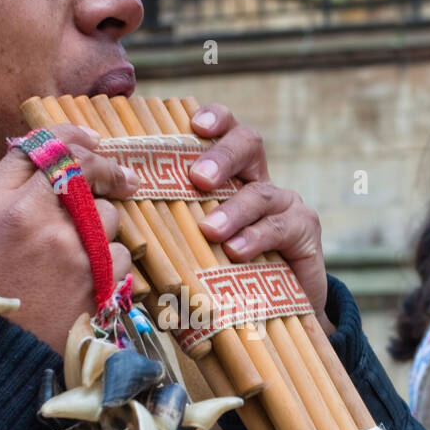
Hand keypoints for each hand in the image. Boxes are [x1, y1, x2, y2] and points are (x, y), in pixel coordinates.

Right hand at [0, 123, 134, 353]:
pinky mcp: (96, 275)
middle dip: (103, 169)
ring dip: (102, 228)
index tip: (91, 141)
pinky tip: (88, 283)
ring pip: (106, 213)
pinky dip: (110, 265)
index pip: (40, 147)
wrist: (3, 359)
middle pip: (80, 167)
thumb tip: (53, 164)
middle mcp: (29, 216)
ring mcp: (67, 245)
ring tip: (78, 258)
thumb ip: (10, 196)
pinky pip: (119, 252)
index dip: (71, 138)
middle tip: (119, 178)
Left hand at [186, 102, 332, 332]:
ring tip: (210, 230)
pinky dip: (256, 237)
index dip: (214, 118)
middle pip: (248, 144)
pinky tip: (237, 252)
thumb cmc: (221, 274)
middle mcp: (257, 179)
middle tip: (199, 178)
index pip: (224, 131)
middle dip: (222, 156)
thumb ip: (167, 233)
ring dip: (233, 210)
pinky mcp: (305, 229)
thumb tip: (124, 227)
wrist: (272, 311)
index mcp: (228, 175)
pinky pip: (280, 226)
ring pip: (259, 192)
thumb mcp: (192, 248)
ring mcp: (284, 203)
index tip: (194, 124)